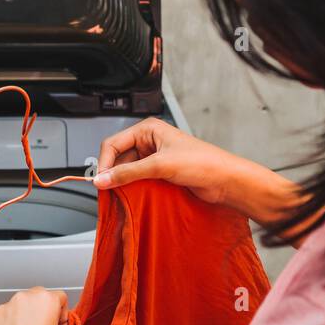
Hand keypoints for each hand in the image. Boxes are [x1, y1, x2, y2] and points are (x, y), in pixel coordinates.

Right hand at [93, 118, 231, 203]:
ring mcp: (155, 157)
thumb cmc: (201, 162)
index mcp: (148, 129)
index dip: (104, 162)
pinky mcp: (160, 173)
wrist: (225, 180)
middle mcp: (149, 141)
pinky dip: (134, 187)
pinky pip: (139, 179)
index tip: (100, 181)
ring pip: (128, 170)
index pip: (113, 143)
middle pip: (119, 157)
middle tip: (108, 189)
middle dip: (113, 172)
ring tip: (122, 193)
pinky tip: (134, 195)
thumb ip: (128, 173)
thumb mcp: (159, 165)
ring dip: (124, 182)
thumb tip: (103, 179)